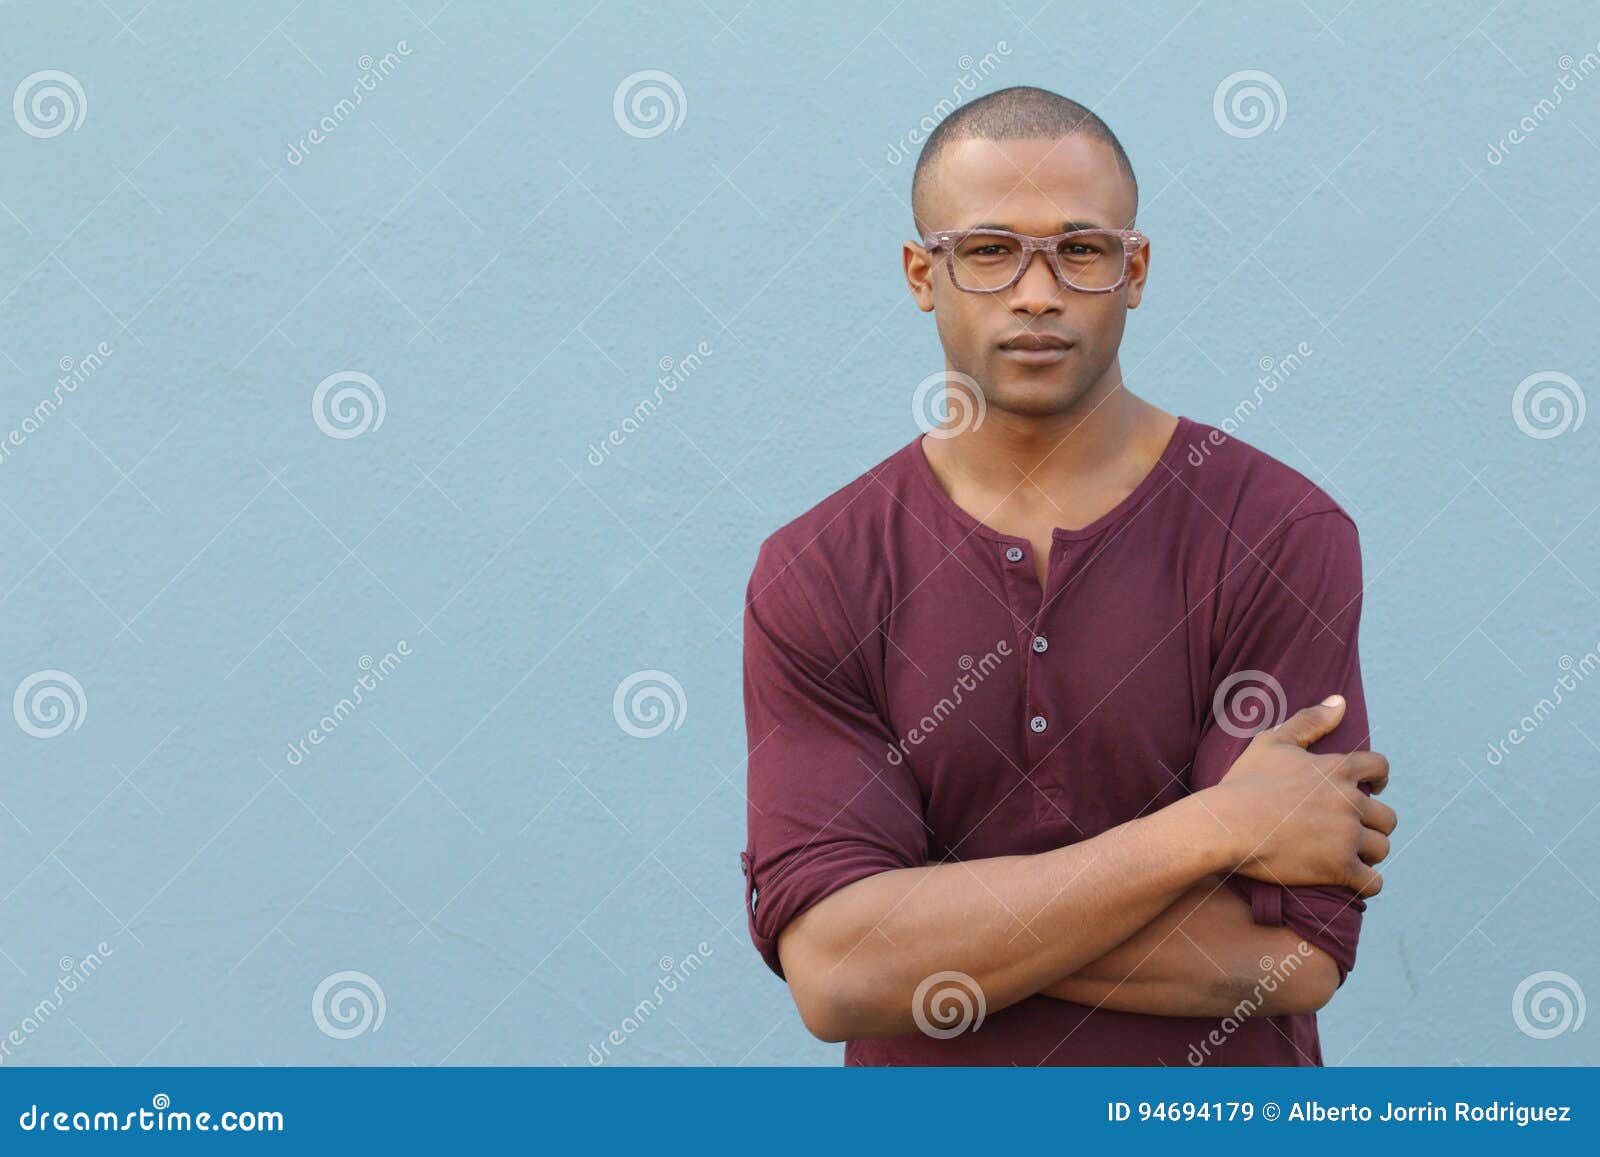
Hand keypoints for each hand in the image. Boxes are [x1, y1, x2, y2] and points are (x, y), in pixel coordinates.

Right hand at [1205, 695, 1394, 896]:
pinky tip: (1355, 881)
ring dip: (1369, 853)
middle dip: (1373, 824)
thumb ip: (1309, 721)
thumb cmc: (1244, 783)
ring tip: (1350, 855)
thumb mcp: (1272, 743)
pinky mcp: (1339, 868)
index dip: (1379, 779)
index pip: (1380, 768)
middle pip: (1386, 817)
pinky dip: (1367, 883)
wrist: (1226, 826)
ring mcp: (1347, 837)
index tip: (1374, 789)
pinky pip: (1373, 882)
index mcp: (1338, 769)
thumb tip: (1340, 701)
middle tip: (1353, 830)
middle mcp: (1350, 802)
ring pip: (1381, 848)